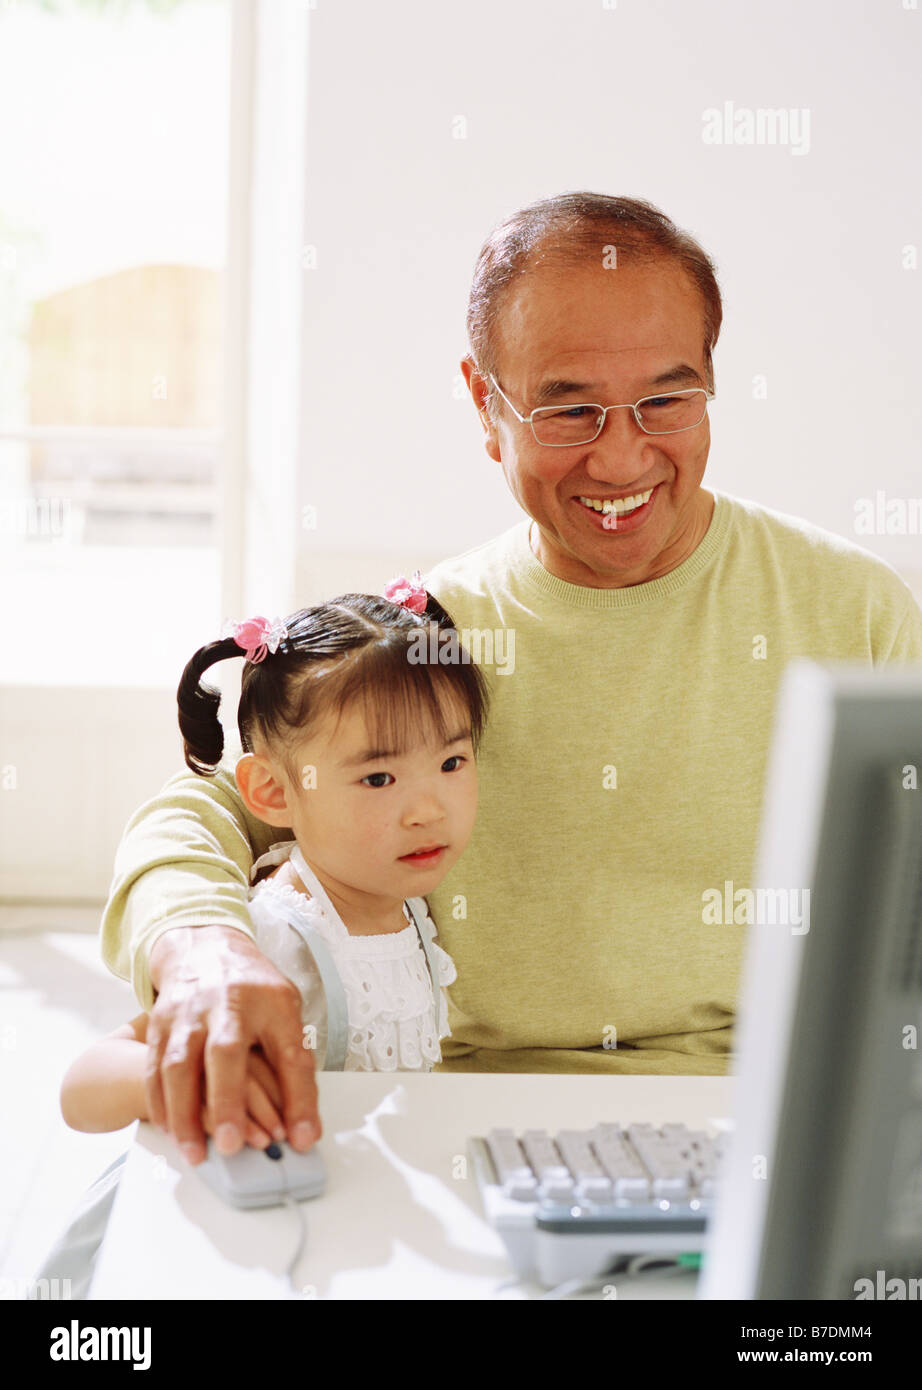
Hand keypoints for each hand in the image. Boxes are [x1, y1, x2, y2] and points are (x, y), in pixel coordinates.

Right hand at [145, 925, 320, 1164]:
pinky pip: (154, 1067)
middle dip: (228, 1102)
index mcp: (271, 1002)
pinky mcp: (160, 1022)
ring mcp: (189, 1011)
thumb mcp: (286, 1013)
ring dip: (185, 1113)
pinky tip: (169, 1129)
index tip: (299, 1137)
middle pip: (226, 1052)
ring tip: (194, 1153)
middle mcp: (227, 1003)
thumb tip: (305, 1130)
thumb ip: (294, 1067)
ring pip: (179, 1063)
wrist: (205, 946)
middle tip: (232, 1146)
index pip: (289, 1053)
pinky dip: (159, 1102)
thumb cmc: (253, 991)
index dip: (297, 1097)